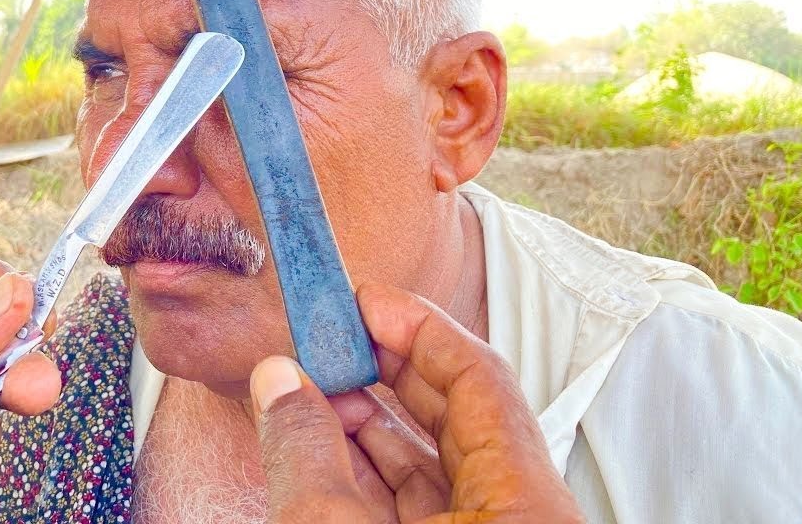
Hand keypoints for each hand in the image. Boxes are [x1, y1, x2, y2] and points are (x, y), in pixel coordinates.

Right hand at [250, 282, 582, 522]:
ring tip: (310, 395)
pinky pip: (420, 506)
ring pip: (434, 466)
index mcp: (522, 502)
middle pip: (458, 417)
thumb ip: (307, 454)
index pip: (481, 379)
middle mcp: (517, 516)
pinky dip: (369, 476)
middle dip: (386, 372)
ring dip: (368, 425)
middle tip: (329, 340)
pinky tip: (321, 453)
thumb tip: (279, 379)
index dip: (419, 327)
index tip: (362, 300)